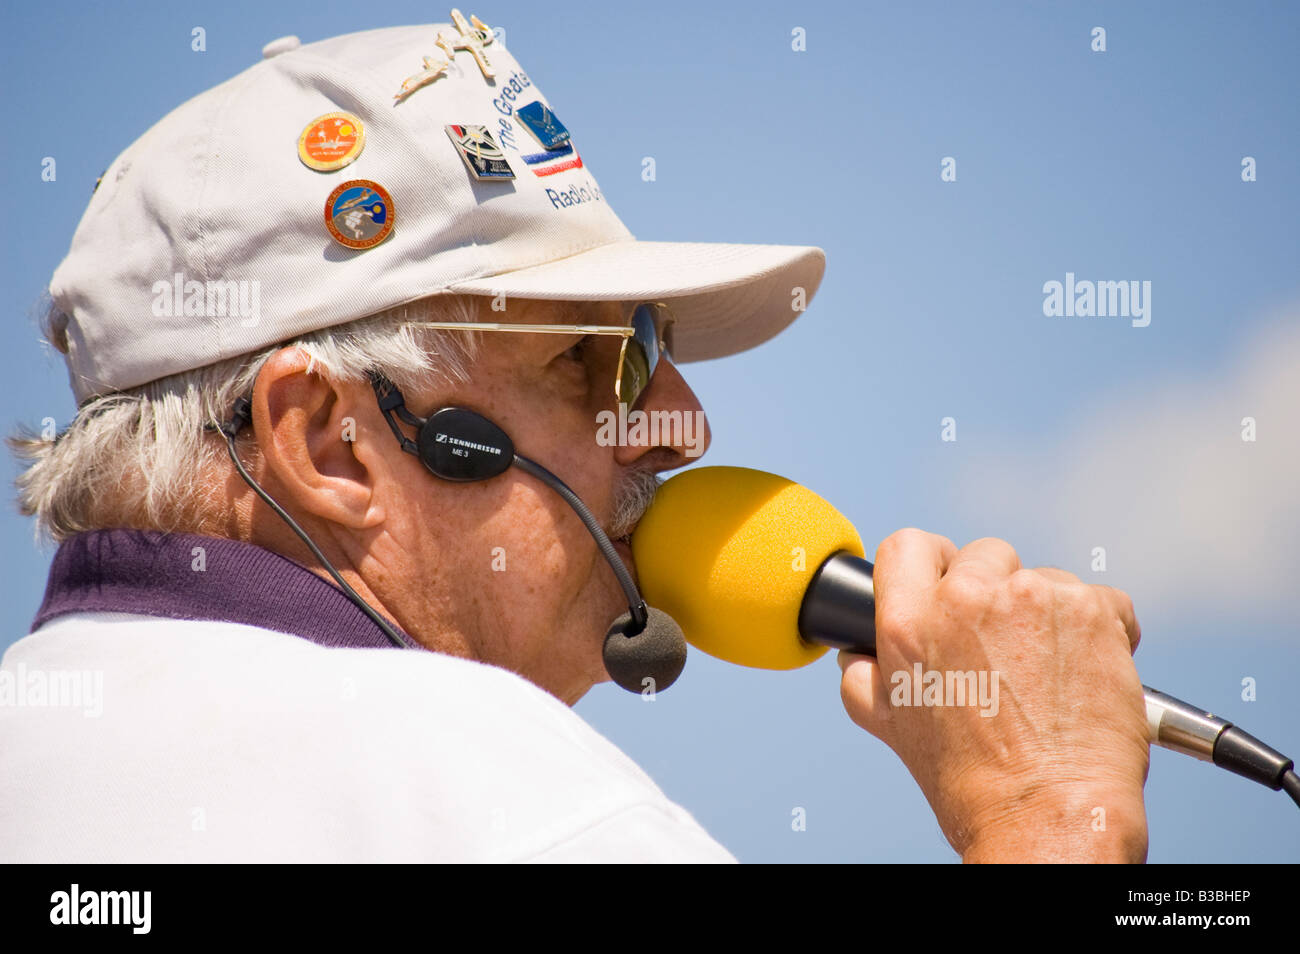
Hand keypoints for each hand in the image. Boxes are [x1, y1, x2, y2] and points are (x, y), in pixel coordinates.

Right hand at [838, 529, 1149, 861]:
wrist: (1050, 813)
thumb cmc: (970, 782)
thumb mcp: (890, 726)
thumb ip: (863, 676)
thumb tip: (858, 656)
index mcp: (909, 622)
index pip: (906, 546)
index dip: (927, 565)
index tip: (946, 583)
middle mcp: (968, 600)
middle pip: (983, 556)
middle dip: (994, 593)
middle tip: (1004, 647)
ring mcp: (1034, 598)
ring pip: (1041, 577)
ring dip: (1045, 612)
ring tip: (1047, 671)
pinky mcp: (1092, 611)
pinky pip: (1096, 598)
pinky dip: (1094, 628)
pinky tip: (1083, 670)